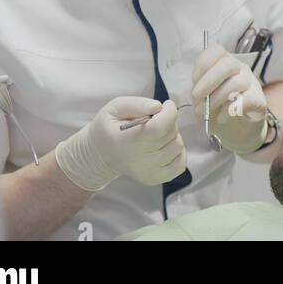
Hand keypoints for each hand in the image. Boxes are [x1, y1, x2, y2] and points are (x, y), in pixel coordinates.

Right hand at [55, 97, 185, 190]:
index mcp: (128, 142)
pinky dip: (177, 151)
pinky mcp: (158, 179)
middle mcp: (140, 161)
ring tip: (156, 134)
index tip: (165, 105)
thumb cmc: (110, 128)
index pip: (159, 128)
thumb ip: (136, 104)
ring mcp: (150, 172)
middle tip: (155, 120)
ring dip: (172, 136)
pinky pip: (181, 163)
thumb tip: (158, 107)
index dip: (169, 112)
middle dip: (168, 121)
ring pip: (178, 146)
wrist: (101, 155)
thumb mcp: (115, 108)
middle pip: (171, 134)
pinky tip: (163, 146)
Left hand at [191, 45, 267, 153]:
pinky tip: (222, 117)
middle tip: (196, 97)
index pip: (217, 51)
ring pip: (237, 83)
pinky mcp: (259, 100)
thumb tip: (198, 94)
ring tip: (207, 112)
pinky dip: (229, 110)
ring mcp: (252, 83)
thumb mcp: (203, 96)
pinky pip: (245, 100)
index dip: (203, 65)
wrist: (236, 129)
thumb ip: (199, 89)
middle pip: (228, 64)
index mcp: (224, 62)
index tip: (194, 81)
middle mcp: (240, 69)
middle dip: (208, 81)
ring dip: (216, 99)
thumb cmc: (217, 108)